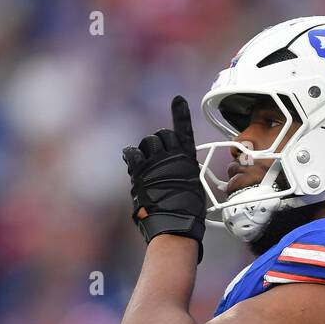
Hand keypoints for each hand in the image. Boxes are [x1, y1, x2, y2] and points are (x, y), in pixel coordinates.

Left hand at [122, 95, 205, 260]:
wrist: (175, 224)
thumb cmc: (187, 212)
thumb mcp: (193, 187)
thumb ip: (182, 172)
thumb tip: (174, 174)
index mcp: (188, 159)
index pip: (184, 131)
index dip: (181, 114)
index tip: (177, 100)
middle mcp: (172, 156)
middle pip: (161, 136)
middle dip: (158, 143)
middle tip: (158, 158)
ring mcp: (155, 162)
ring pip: (147, 143)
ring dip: (146, 150)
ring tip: (148, 165)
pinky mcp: (141, 171)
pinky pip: (132, 154)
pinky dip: (131, 155)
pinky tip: (132, 160)